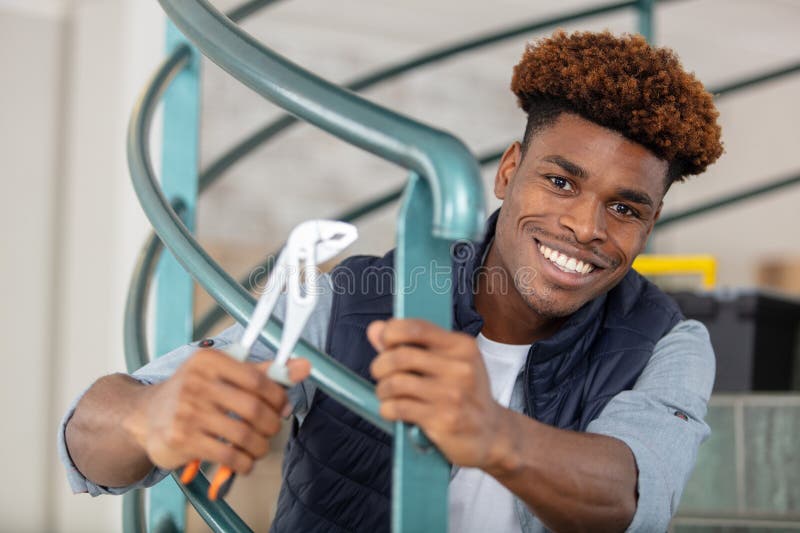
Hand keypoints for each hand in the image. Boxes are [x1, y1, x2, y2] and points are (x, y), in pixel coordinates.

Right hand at [124, 349, 309, 474]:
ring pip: (243, 435)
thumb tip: (304, 366)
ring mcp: (187, 412)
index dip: (277, 395)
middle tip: (272, 429)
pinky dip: (244, 462)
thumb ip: (262, 370)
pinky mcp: (182, 440)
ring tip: (259, 446)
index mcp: (209, 361)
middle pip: (253, 408)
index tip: (282, 405)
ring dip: (260, 446)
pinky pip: (228, 456)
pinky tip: (245, 460)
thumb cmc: (191, 391)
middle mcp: (195, 383)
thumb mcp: (222, 372)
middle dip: (271, 424)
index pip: (256, 378)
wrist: (145, 416)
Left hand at [368, 319, 511, 469]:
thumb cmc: (465, 394)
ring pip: (396, 383)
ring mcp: (453, 395)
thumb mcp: (448, 363)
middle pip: (401, 356)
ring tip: (386, 394)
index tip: (384, 341)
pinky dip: (387, 409)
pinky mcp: (444, 420)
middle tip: (379, 373)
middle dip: (380, 365)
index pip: (417, 328)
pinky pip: (399, 408)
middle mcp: (460, 368)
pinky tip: (391, 410)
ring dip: (382, 389)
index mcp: (461, 347)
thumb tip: (375, 328)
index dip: (391, 331)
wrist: (492, 433)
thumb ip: (411, 344)